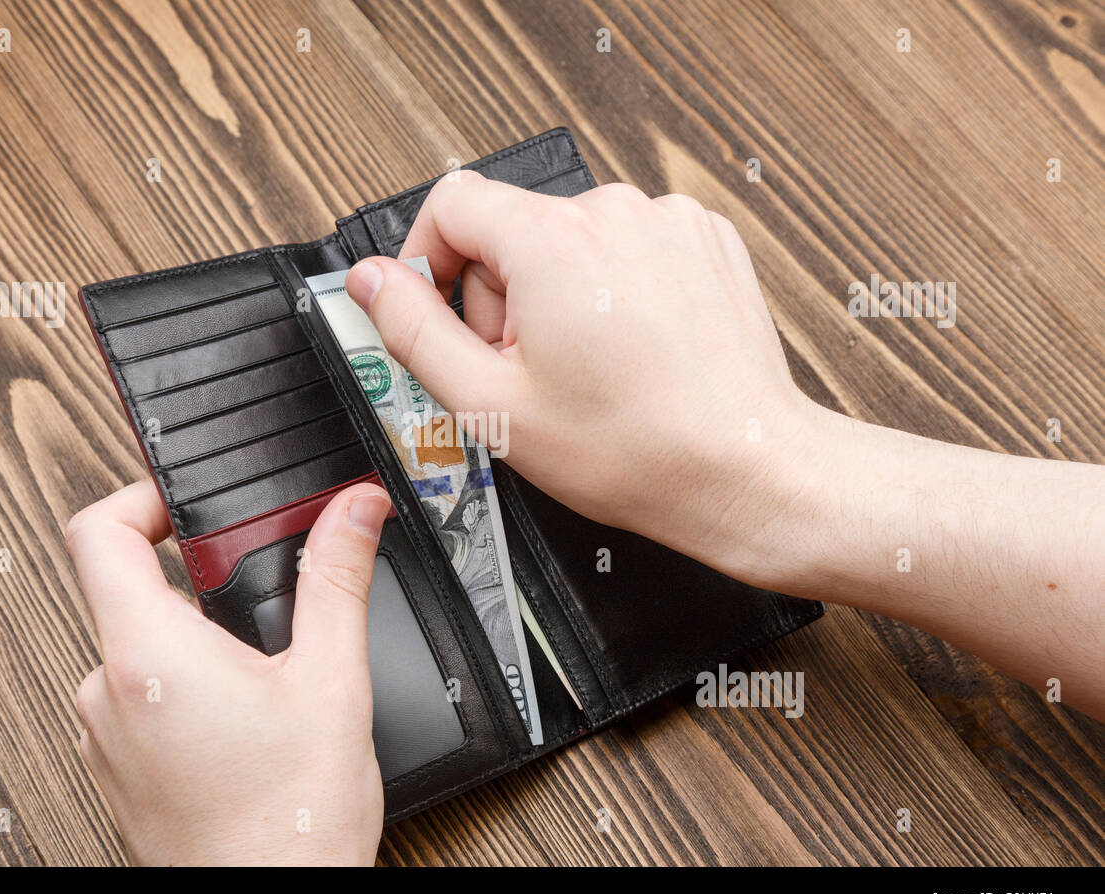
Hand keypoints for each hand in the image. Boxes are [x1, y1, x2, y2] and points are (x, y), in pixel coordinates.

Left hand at [65, 479, 391, 865]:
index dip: (138, 496)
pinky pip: (134, 697)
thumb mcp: (332, 680)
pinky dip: (178, 687)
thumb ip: (338, 578)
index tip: (182, 502)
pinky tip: (238, 719)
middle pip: (125, 589)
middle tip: (254, 596)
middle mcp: (107, 691)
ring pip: (135, 647)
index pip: (98, 532)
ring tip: (259, 674)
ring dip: (190, 640)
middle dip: (194, 581)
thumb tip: (352, 510)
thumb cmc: (290, 824)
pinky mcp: (114, 768)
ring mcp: (104, 736)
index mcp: (149, 654)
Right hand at [346, 173, 1104, 720]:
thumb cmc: (636, 448)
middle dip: (500, 297)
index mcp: (554, 241)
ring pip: (569, 240)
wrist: (744, 467)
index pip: (453, 202)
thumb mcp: (490, 404)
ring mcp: (667, 223)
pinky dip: (611, 291)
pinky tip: (627, 352)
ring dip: (555, 296)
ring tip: (584, 370)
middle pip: (513, 229)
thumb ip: (413, 331)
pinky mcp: (704, 240)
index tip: (438, 311)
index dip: (428, 260)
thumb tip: (373, 283)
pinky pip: (625, 248)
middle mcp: (614, 213)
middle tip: (522, 371)